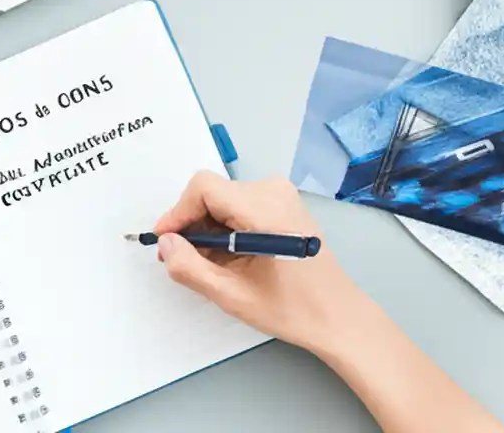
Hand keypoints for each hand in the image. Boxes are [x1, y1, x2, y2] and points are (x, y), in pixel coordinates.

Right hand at [153, 172, 375, 355]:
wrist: (338, 315)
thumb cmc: (291, 309)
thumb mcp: (232, 296)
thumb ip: (190, 268)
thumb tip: (166, 243)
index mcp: (264, 210)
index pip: (203, 188)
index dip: (178, 213)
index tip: (165, 242)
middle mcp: (274, 191)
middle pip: (212, 194)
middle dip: (192, 225)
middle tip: (182, 260)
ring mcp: (282, 195)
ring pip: (223, 200)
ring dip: (209, 229)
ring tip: (211, 265)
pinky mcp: (284, 204)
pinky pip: (240, 205)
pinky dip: (226, 228)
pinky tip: (230, 258)